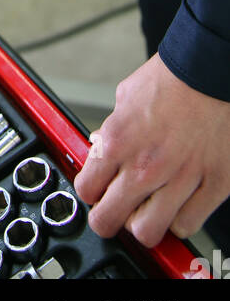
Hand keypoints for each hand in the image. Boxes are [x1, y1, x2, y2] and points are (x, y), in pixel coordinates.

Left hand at [73, 52, 229, 247]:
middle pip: (109, 220)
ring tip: (147, 209)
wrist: (209, 69)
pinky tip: (177, 204)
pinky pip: (186, 224)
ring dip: (143, 223)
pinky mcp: (213, 185)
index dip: (90, 192)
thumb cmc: (171, 79)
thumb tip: (101, 148)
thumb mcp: (125, 97)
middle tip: (115, 210)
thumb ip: (111, 129)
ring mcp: (180, 180)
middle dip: (107, 218)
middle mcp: (146, 166)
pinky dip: (179, 220)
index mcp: (118, 141)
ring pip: (148, 232)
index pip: (86, 189)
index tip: (97, 190)